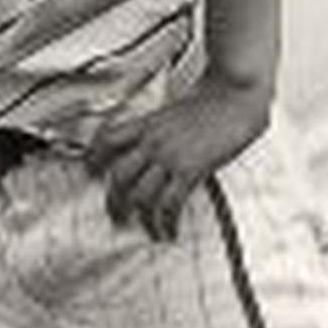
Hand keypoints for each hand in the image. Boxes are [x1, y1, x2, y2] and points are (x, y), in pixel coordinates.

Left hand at [88, 70, 270, 241]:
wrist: (235, 96)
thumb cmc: (213, 101)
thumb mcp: (174, 112)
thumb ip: (160, 129)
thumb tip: (155, 147)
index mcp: (146, 123)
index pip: (107, 140)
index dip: (94, 158)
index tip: (92, 173)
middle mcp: (151, 141)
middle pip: (119, 174)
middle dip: (114, 200)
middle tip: (116, 215)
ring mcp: (168, 156)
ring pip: (140, 194)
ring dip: (140, 217)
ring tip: (146, 230)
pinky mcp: (190, 169)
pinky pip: (170, 202)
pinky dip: (166, 222)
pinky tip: (169, 232)